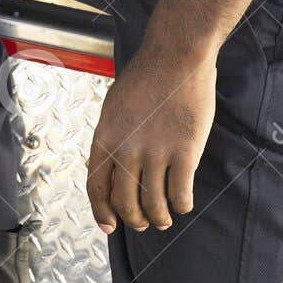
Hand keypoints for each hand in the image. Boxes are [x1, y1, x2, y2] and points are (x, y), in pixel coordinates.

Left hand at [86, 47, 216, 232]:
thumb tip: (107, 167)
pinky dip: (181, 205)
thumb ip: (111, 138)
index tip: (109, 227)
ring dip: (160, 218)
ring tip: (165, 219)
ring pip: (154, 204)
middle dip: (134, 220)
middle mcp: (127, 149)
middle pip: (125, 202)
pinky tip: (183, 204)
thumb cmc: (146, 76)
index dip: (102, 212)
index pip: (96, 187)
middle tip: (143, 223)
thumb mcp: (114, 106)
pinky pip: (181, 194)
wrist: (176, 56)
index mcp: (105, 137)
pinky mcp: (185, 152)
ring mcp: (156, 152)